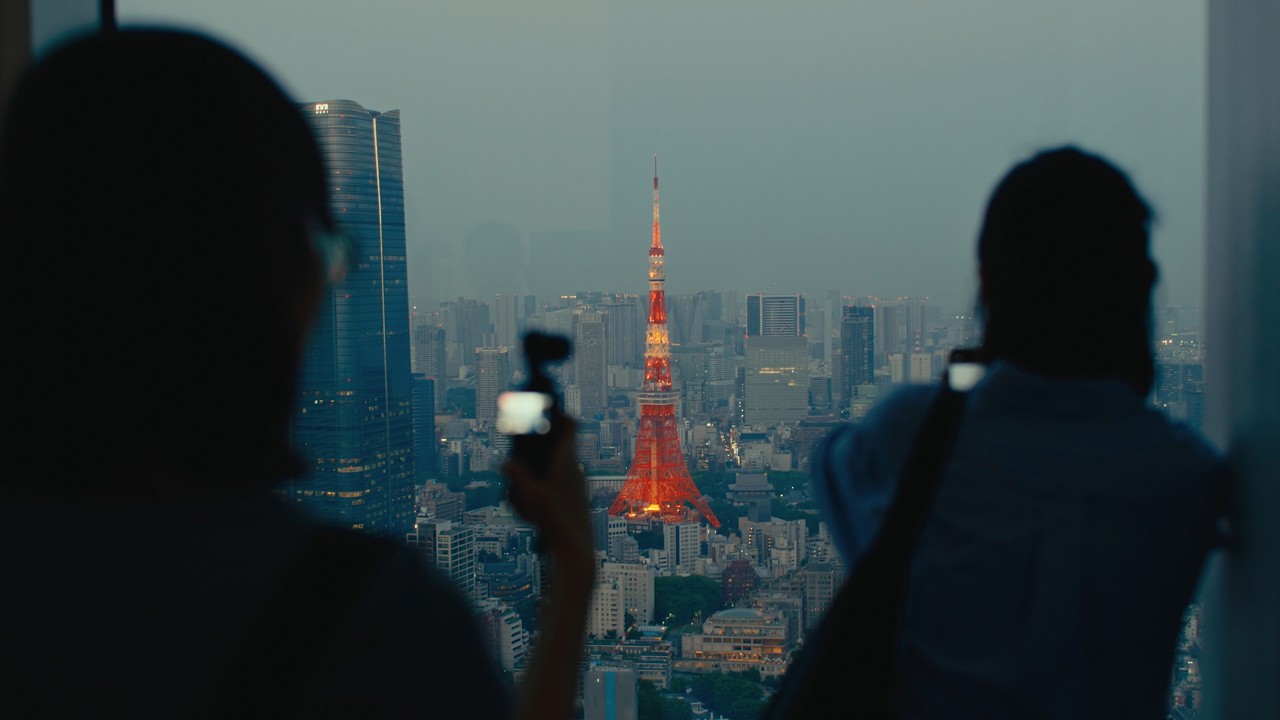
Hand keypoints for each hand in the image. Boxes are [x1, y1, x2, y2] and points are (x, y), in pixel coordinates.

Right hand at [502, 416, 592, 565]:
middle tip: (523, 442)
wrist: (576, 549)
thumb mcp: (530, 498)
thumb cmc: (556, 522)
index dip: (558, 410)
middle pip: (560, 442)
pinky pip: (559, 481)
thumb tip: (505, 462)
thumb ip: (517, 476)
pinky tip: (532, 501)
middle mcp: (575, 468)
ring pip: (559, 463)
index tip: (543, 404)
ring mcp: (577, 482)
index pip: (570, 423)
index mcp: (566, 461)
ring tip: (523, 476)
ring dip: (543, 463)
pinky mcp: (575, 497)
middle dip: (541, 440)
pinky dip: (546, 482)